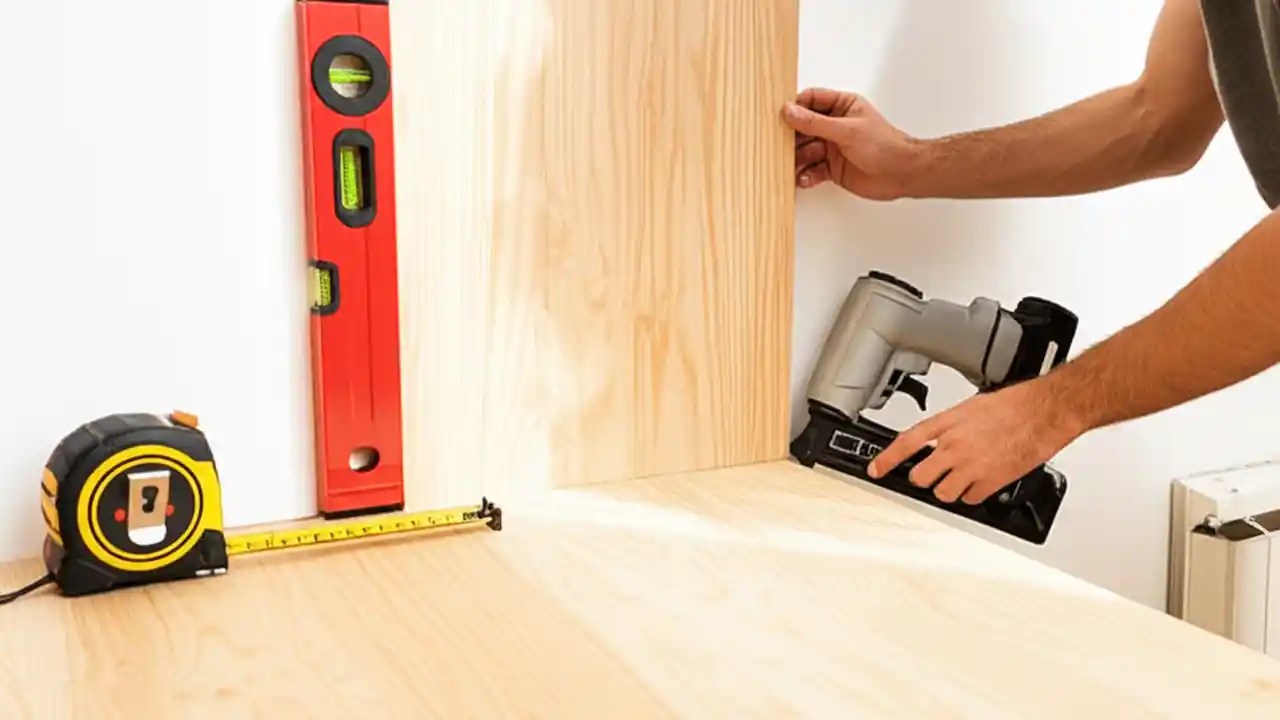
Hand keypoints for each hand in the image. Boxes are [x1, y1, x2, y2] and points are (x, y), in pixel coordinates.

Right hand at [782, 87, 924, 199]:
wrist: (901, 174)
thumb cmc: (884, 146)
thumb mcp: (846, 130)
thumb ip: (815, 122)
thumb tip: (790, 112)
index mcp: (842, 106)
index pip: (811, 100)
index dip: (794, 107)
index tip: (780, 116)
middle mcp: (835, 125)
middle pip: (803, 127)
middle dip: (791, 137)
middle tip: (779, 145)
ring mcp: (833, 147)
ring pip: (805, 150)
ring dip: (796, 159)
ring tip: (789, 166)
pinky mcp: (833, 168)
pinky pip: (812, 170)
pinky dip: (806, 175)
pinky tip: (803, 179)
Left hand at [865, 380, 1081, 503]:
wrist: (1044, 412)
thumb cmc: (1015, 405)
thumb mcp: (972, 407)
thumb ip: (951, 425)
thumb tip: (939, 439)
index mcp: (948, 423)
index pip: (906, 443)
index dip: (887, 459)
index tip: (876, 470)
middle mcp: (954, 446)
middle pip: (920, 477)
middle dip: (925, 478)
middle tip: (935, 474)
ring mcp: (971, 466)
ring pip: (943, 493)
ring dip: (950, 489)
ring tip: (963, 478)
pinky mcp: (990, 482)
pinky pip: (970, 499)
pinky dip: (973, 495)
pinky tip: (982, 482)